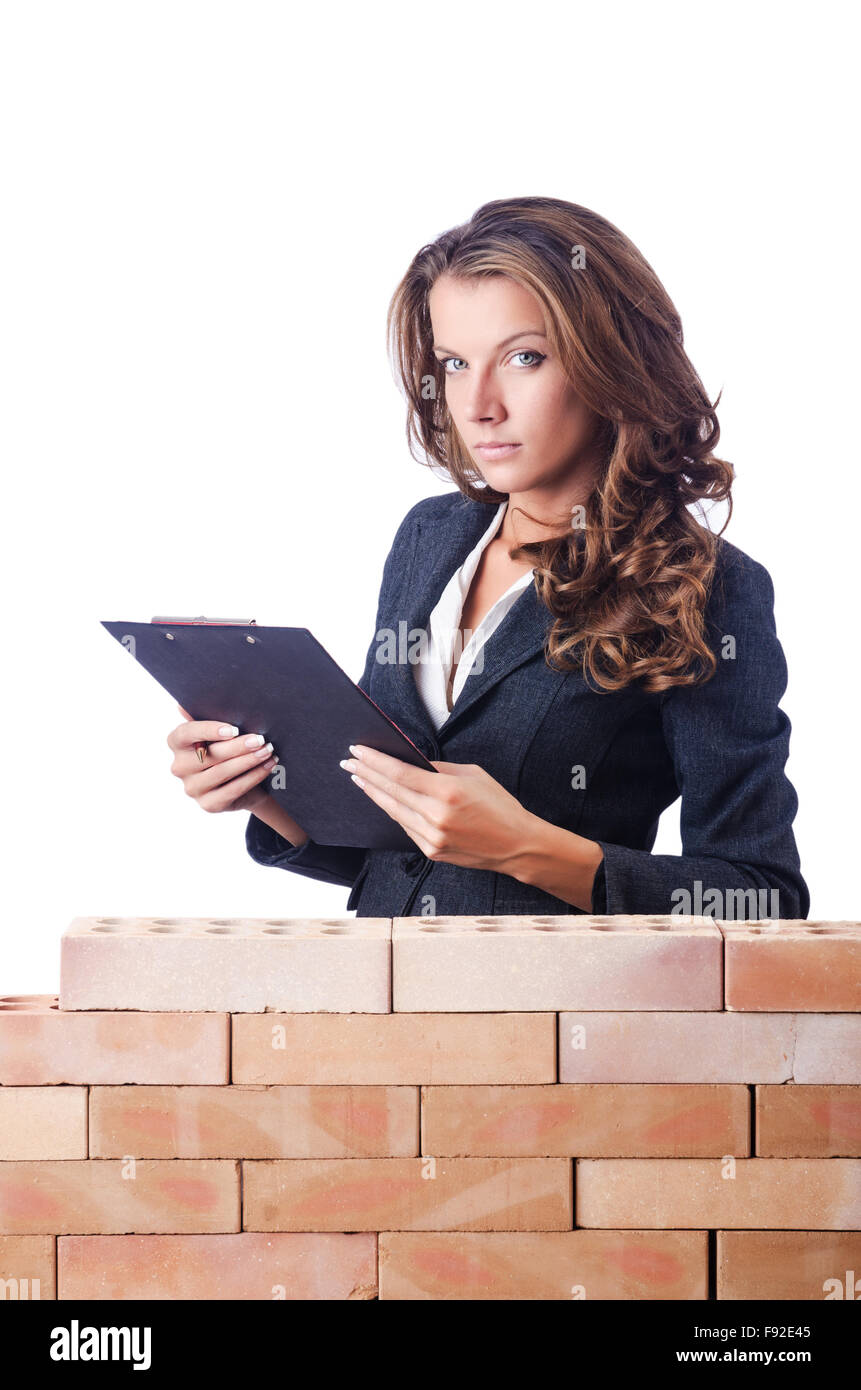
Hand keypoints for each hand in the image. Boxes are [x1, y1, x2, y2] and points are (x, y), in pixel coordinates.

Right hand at [167, 705, 277, 812]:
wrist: (244, 783)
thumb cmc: (229, 749)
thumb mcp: (220, 733)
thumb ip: (205, 717)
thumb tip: (182, 706)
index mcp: (177, 744)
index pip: (185, 734)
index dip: (208, 730)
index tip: (234, 729)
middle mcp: (179, 768)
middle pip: (209, 755)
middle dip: (238, 746)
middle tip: (261, 739)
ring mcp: (192, 789)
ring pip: (223, 772)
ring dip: (249, 760)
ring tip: (268, 751)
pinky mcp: (209, 804)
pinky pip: (234, 789)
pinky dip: (254, 776)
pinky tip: (268, 765)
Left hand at [339, 744, 533, 871]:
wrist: (517, 846)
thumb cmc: (501, 807)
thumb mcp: (474, 775)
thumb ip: (440, 769)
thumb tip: (413, 762)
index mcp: (448, 792)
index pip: (400, 773)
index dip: (375, 761)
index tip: (359, 751)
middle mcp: (436, 816)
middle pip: (390, 792)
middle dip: (366, 774)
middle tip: (349, 762)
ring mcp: (432, 837)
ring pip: (393, 811)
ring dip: (374, 793)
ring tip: (359, 779)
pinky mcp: (432, 852)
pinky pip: (406, 827)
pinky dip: (394, 811)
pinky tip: (385, 800)